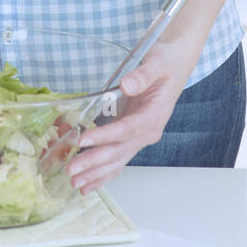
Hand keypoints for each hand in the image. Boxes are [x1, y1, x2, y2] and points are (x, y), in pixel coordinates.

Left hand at [67, 39, 199, 194]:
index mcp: (154, 115)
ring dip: (96, 173)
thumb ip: (142, 75)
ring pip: (117, 160)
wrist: (174, 66)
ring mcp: (140, 137)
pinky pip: (117, 158)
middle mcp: (148, 131)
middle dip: (94, 162)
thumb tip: (127, 85)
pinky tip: (88, 184)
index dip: (105, 136)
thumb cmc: (165, 62)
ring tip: (75, 184)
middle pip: (119, 150)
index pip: (127, 129)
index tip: (83, 140)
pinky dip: (103, 173)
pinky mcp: (132, 136)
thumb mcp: (157, 63)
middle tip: (71, 169)